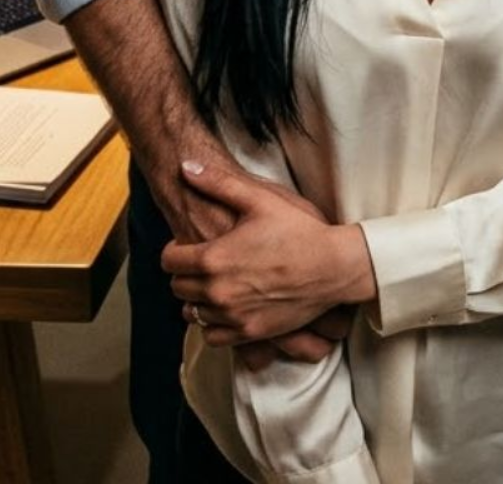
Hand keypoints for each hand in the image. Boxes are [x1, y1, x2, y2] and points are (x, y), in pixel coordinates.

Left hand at [162, 161, 376, 347]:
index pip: (169, 260)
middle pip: (177, 287)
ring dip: (197, 299)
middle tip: (203, 261)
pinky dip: (213, 323)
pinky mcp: (249, 332)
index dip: (175, 249)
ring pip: (192, 313)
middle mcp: (217, 291)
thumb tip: (185, 167)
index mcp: (214, 258)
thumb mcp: (261, 199)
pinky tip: (226, 306)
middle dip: (185, 273)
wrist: (332, 266)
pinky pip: (212, 336)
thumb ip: (219, 183)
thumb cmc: (298, 230)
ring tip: (215, 283)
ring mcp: (233, 315)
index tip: (187, 245)